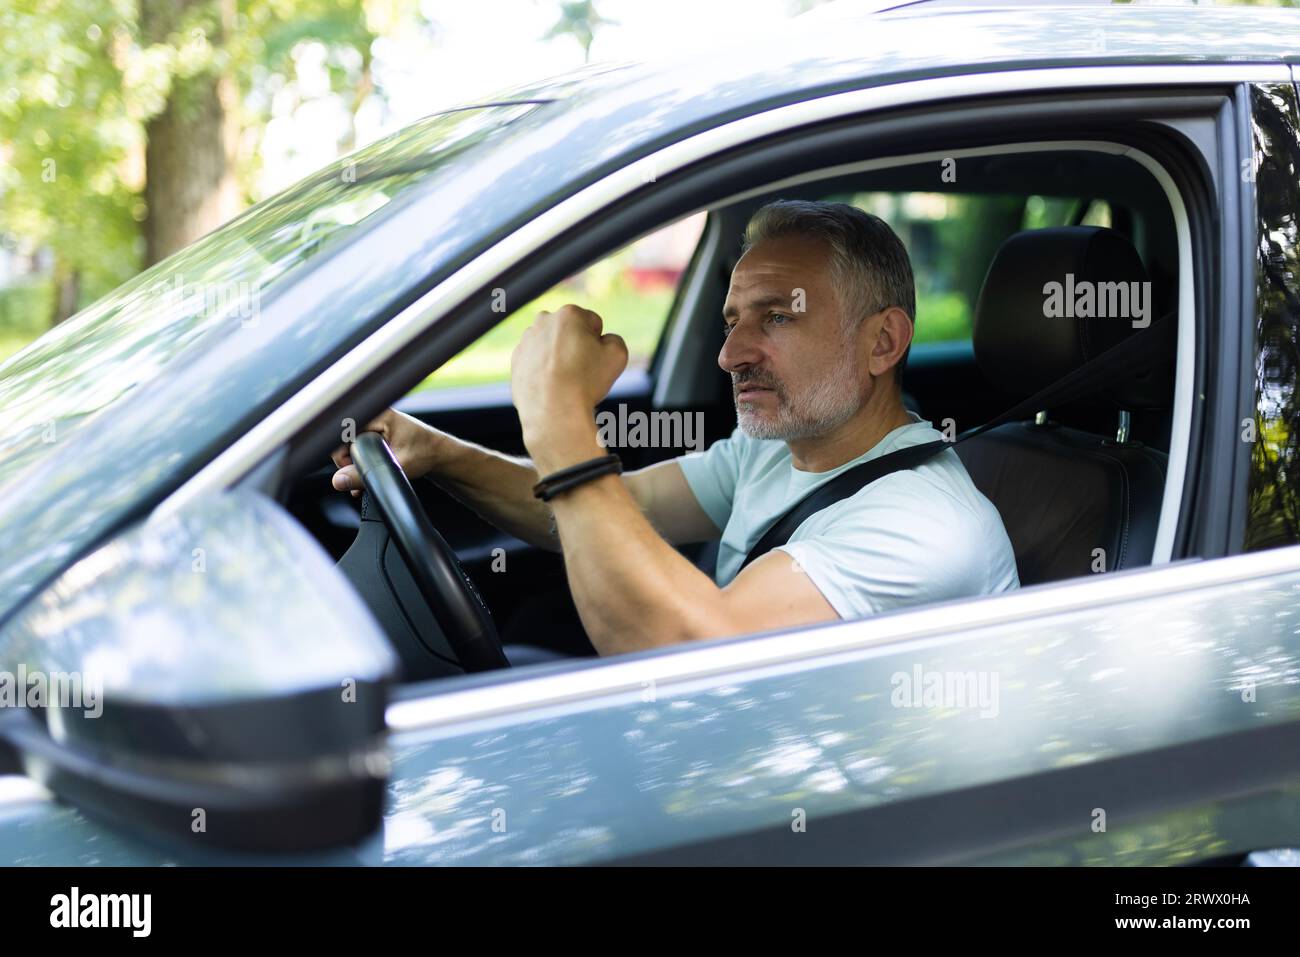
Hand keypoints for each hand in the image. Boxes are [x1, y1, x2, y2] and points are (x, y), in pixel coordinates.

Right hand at [330, 408, 436, 496]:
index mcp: (378, 415)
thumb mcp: (395, 466)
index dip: (340, 450)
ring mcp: (374, 425)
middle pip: (343, 438)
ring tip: (360, 480)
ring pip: (350, 445)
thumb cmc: (426, 452)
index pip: (343, 429)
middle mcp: (374, 417)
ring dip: (352, 464)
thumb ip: (365, 475)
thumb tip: (339, 481)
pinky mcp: (376, 436)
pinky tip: (362, 478)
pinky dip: (359, 463)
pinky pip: (358, 448)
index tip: (347, 467)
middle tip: (355, 477)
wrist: (440, 454)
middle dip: (346, 461)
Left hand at [510, 304, 627, 447]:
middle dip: (576, 346)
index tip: (594, 360)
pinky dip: (544, 370)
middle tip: (581, 370)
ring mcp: (526, 341)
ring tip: (565, 380)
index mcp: (569, 314)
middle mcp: (543, 321)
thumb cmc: (586, 381)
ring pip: (552, 346)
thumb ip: (614, 339)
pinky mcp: (517, 360)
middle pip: (570, 332)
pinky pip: (537, 362)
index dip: (599, 344)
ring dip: (559, 357)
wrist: (553, 411)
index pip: (593, 323)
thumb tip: (603, 340)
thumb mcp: (618, 355)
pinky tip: (551, 385)